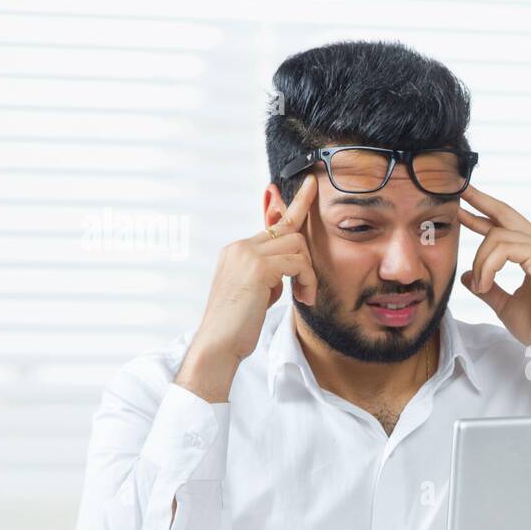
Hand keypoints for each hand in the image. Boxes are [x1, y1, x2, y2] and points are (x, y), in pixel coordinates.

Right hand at [175, 175, 318, 401]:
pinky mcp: (258, 267)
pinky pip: (298, 263)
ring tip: (303, 296)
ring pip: (298, 246)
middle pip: (292, 232)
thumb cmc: (238, 325)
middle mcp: (240, 246)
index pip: (273, 222)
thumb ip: (271, 274)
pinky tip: (301, 297)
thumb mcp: (257, 292)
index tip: (312, 186)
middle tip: (305, 290)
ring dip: (308, 274)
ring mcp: (247, 254)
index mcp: (237, 250)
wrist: (218, 344)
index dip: (295, 203)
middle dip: (306, 261)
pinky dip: (307, 280)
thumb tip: (290, 267)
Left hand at [457, 185, 530, 389]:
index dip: (482, 213)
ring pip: (496, 236)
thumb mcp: (505, 304)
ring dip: (480, 262)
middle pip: (504, 213)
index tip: (461, 208)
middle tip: (459, 191)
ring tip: (481, 286)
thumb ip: (488, 288)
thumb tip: (467, 276)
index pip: (505, 224)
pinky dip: (488, 267)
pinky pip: (503, 248)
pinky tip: (485, 285)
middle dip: (479, 200)